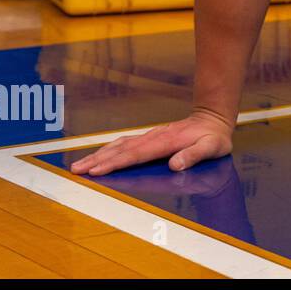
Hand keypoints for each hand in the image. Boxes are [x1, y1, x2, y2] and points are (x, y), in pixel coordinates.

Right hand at [69, 110, 233, 177]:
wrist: (213, 118)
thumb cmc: (214, 137)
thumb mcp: (212, 147)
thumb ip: (194, 155)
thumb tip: (175, 165)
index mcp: (165, 142)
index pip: (136, 155)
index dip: (116, 163)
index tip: (97, 171)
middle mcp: (153, 138)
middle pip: (120, 150)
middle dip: (97, 160)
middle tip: (77, 170)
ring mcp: (149, 137)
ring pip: (118, 145)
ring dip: (98, 155)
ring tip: (79, 165)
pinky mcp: (148, 138)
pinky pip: (123, 144)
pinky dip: (108, 150)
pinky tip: (98, 156)